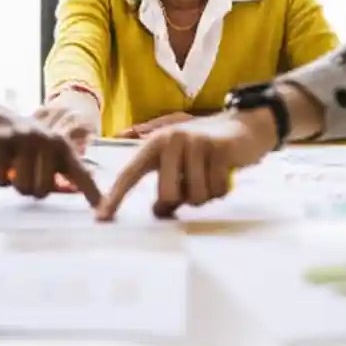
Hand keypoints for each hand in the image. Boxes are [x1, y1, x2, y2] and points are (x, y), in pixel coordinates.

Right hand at [0, 106, 102, 205]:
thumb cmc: (22, 144)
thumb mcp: (46, 154)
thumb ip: (61, 175)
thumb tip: (76, 193)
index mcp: (62, 146)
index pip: (80, 173)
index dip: (91, 192)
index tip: (101, 211)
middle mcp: (46, 140)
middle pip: (43, 189)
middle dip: (32, 190)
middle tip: (25, 175)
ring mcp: (23, 138)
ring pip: (21, 186)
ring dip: (14, 184)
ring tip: (13, 168)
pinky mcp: (0, 141)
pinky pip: (0, 179)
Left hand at [96, 109, 275, 220]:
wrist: (244, 126)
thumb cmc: (206, 151)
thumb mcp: (181, 167)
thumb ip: (167, 188)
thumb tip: (158, 212)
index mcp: (155, 144)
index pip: (130, 174)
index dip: (115, 198)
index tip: (101, 219)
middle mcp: (171, 139)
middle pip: (167, 195)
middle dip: (182, 200)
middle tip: (193, 188)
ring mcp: (195, 142)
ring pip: (194, 197)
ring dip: (206, 195)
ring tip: (211, 176)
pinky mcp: (218, 149)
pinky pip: (216, 190)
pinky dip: (222, 190)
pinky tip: (225, 173)